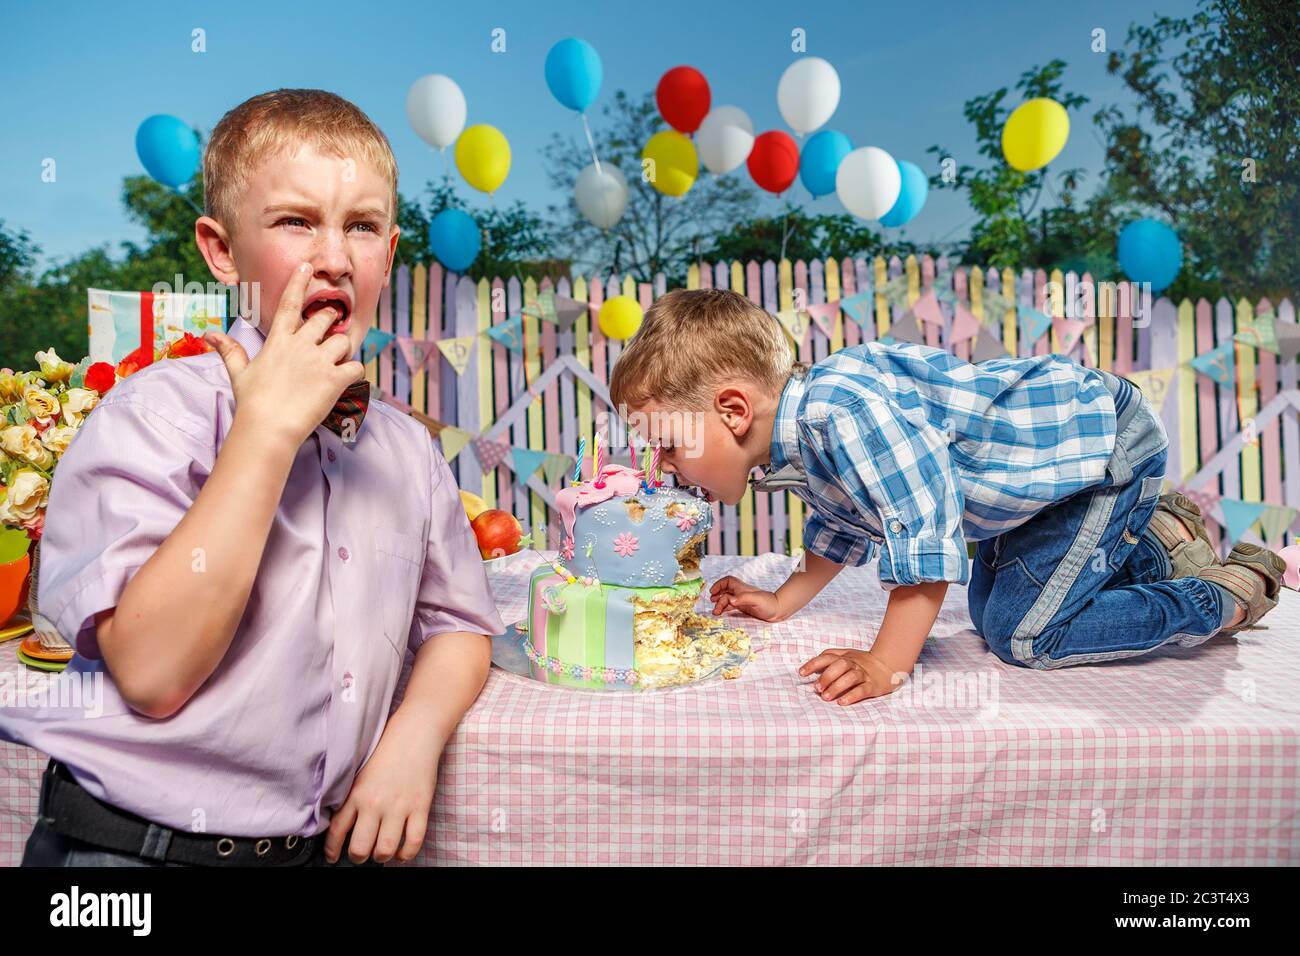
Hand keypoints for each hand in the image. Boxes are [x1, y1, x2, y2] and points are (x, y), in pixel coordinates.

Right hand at [203, 261, 364, 448]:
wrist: (267, 428)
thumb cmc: (252, 403)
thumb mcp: (239, 373)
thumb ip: (229, 351)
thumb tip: (209, 335)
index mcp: (278, 341)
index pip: (290, 303)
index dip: (300, 282)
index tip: (308, 266)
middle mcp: (301, 345)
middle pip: (325, 318)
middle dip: (330, 322)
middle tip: (329, 333)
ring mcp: (319, 361)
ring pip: (344, 340)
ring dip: (344, 349)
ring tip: (336, 363)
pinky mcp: (335, 379)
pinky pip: (356, 366)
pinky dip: (355, 371)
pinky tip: (346, 380)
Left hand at [323, 720, 442, 864]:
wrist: (415, 732)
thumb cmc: (387, 748)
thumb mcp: (360, 771)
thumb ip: (351, 796)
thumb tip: (343, 823)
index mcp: (356, 794)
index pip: (337, 832)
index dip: (332, 851)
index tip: (334, 857)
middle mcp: (375, 803)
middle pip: (360, 848)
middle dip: (358, 857)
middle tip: (361, 855)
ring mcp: (399, 807)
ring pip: (385, 850)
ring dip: (381, 857)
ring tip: (382, 853)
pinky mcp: (420, 807)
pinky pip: (413, 841)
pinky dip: (407, 853)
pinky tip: (402, 852)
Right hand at [710, 575, 783, 621]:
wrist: (778, 610)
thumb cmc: (769, 604)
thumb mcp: (756, 600)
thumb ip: (743, 599)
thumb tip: (730, 600)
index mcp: (742, 589)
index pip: (727, 582)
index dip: (718, 585)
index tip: (713, 592)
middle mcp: (740, 593)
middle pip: (725, 591)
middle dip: (717, 597)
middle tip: (713, 604)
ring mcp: (742, 600)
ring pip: (727, 600)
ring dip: (719, 604)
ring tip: (715, 612)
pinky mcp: (744, 607)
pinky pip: (731, 606)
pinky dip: (724, 609)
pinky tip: (721, 613)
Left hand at [799, 648, 907, 704]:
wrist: (888, 664)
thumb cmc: (862, 662)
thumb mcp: (846, 655)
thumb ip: (830, 658)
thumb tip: (812, 667)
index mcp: (845, 656)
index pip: (827, 657)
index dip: (813, 664)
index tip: (802, 673)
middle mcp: (854, 664)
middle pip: (839, 665)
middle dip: (826, 677)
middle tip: (816, 688)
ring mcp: (864, 674)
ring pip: (850, 678)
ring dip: (836, 687)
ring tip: (826, 697)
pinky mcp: (873, 686)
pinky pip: (862, 690)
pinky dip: (852, 696)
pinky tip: (842, 702)